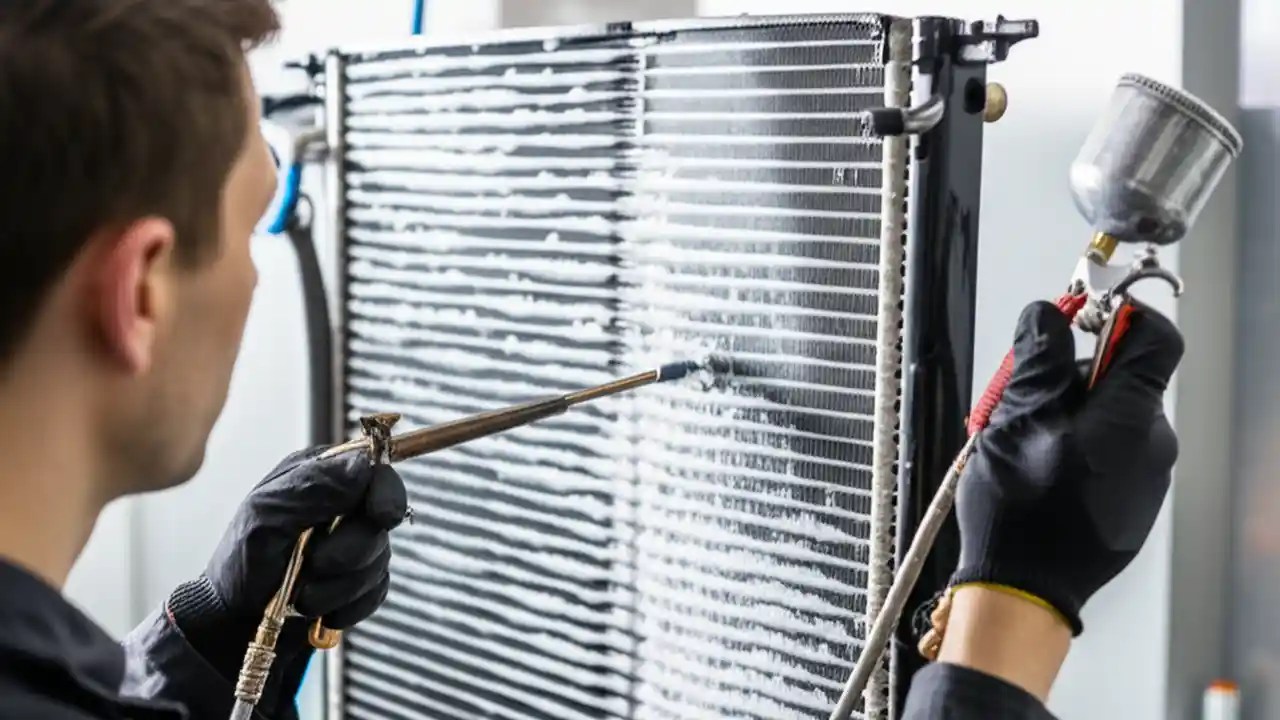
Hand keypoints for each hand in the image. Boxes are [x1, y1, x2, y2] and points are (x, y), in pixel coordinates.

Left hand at [167, 448, 406, 710]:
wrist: (234, 622)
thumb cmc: (241, 564)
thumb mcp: (265, 517)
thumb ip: (312, 487)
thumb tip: (363, 463)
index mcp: (318, 477)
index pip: (373, 470)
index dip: (384, 492)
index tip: (379, 516)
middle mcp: (341, 506)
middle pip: (382, 518)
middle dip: (350, 550)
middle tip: (315, 565)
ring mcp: (352, 542)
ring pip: (379, 558)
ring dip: (341, 585)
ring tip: (303, 595)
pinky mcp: (359, 579)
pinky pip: (377, 590)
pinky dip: (349, 604)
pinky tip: (321, 611)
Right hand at [950, 299, 1182, 634]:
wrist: (1023, 588)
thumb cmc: (1019, 511)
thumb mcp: (1015, 419)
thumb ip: (1037, 359)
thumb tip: (1046, 315)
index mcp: (1130, 417)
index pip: (1153, 337)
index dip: (1115, 316)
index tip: (1077, 319)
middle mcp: (1152, 445)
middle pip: (1118, 379)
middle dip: (1068, 378)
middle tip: (1020, 401)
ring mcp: (1146, 478)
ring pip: (1107, 417)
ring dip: (1064, 417)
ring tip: (1019, 445)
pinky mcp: (1131, 502)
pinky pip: (1107, 454)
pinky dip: (1073, 449)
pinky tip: (1037, 472)